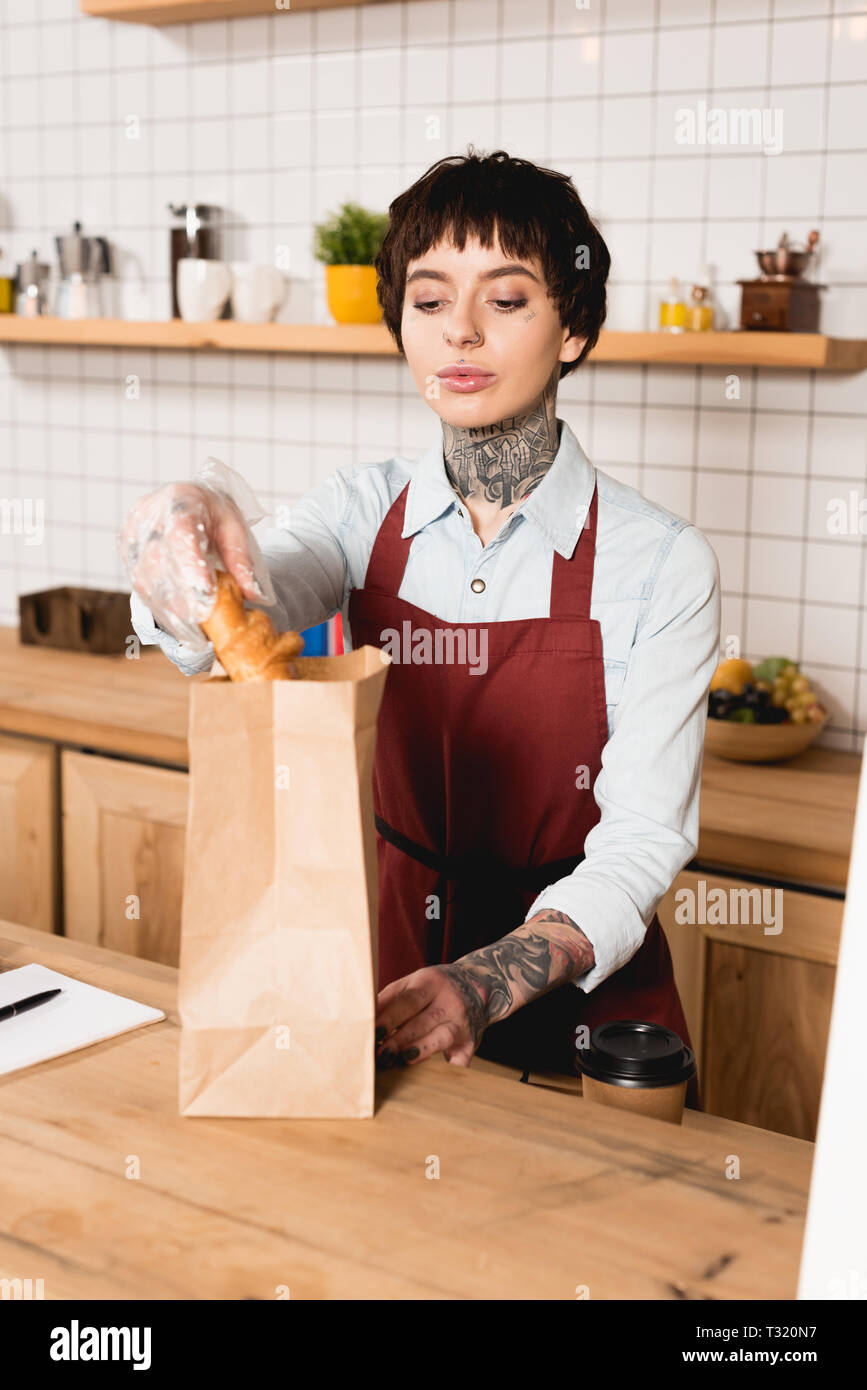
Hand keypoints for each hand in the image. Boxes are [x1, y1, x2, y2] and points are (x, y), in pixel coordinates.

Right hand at [119, 481, 265, 647]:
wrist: (184, 502)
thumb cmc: (213, 514)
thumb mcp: (235, 528)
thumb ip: (242, 560)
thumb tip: (253, 594)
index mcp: (180, 500)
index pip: (180, 534)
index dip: (190, 565)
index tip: (206, 592)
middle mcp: (148, 516)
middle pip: (160, 561)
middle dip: (183, 596)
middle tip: (206, 621)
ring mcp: (133, 536)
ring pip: (146, 579)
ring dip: (170, 608)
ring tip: (195, 631)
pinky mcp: (128, 555)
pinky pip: (141, 588)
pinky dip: (162, 609)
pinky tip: (181, 626)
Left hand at [374, 963, 489, 1068]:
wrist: (480, 984)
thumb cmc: (434, 987)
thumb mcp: (415, 982)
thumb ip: (390, 998)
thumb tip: (361, 1016)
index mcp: (430, 982)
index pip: (407, 1001)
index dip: (389, 1017)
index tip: (373, 1032)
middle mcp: (449, 1001)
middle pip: (422, 1021)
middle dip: (399, 1039)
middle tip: (380, 1054)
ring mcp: (462, 1022)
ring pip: (440, 1038)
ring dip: (420, 1050)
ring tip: (401, 1060)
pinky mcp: (471, 1042)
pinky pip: (462, 1059)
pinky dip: (451, 1071)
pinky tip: (436, 1079)